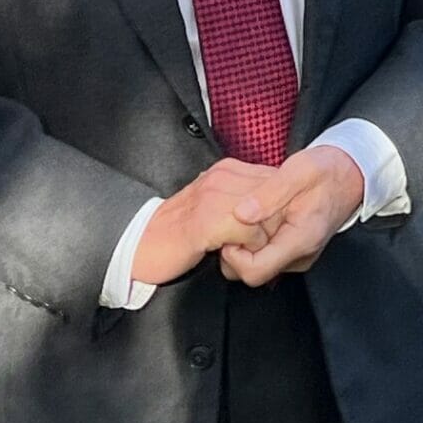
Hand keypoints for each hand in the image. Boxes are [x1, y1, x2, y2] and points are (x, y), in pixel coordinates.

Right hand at [133, 157, 284, 285]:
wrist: (142, 245)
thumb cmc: (180, 231)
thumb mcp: (215, 206)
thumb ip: (241, 199)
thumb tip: (276, 209)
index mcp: (227, 170)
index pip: (275, 181)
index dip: (280, 208)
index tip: (271, 228)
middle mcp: (224, 176)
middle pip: (276, 196)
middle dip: (275, 223)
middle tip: (262, 243)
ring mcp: (216, 196)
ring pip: (268, 215)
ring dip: (262, 238)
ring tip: (243, 248)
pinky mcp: (210, 220)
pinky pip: (252, 233)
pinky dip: (249, 248)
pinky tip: (229, 252)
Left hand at [218, 146, 365, 286]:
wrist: (352, 174)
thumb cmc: (329, 171)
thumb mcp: (300, 170)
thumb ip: (270, 192)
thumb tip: (241, 212)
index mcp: (302, 240)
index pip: (254, 272)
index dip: (232, 255)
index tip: (229, 229)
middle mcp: (299, 255)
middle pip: (250, 272)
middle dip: (233, 249)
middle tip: (233, 219)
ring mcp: (296, 255)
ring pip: (254, 264)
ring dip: (242, 243)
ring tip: (245, 214)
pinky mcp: (292, 250)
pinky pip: (263, 254)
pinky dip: (252, 239)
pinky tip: (254, 217)